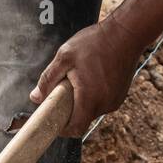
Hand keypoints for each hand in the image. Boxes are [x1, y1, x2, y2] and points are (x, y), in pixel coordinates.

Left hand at [30, 17, 144, 136]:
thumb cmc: (95, 43)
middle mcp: (104, 104)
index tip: (54, 121)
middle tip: (63, 91)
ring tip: (80, 79)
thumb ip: (48, 79)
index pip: (75, 128)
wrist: (126, 34)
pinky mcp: (120, 96)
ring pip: (92, 111)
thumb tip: (35, 98)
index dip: (63, 129)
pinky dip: (94, 97)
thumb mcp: (65, 57)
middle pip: (83, 119)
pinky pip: (102, 103)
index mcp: (89, 98)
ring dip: (83, 102)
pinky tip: (92, 77)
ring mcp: (114, 101)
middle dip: (71, 110)